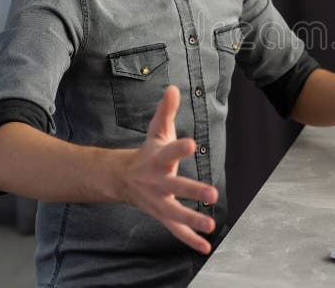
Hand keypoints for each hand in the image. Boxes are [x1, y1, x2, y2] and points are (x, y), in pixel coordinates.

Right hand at [118, 85, 218, 253]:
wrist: (121, 179)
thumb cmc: (148, 152)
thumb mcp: (155, 131)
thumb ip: (166, 111)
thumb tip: (173, 87)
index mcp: (157, 159)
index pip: (170, 151)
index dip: (180, 147)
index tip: (192, 143)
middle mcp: (157, 182)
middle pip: (175, 187)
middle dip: (193, 191)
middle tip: (212, 193)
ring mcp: (158, 201)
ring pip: (176, 213)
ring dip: (193, 220)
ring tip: (212, 225)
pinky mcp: (162, 215)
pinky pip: (176, 230)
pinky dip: (190, 239)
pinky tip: (206, 247)